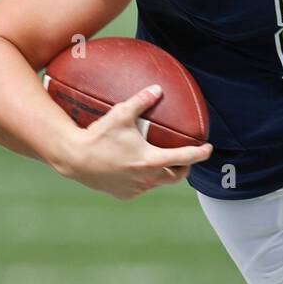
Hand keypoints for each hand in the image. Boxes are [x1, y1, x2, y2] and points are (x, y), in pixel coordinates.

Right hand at [53, 84, 211, 198]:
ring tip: (163, 163)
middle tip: (186, 159)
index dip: (200, 153)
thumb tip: (157, 89)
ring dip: (164, 174)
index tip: (208, 149)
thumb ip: (141, 101)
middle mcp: (147, 178)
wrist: (73, 158)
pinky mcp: (124, 194)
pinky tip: (140, 171)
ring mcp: (135, 188)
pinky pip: (140, 188)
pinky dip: (145, 180)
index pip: (184, 157)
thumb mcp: (120, 114)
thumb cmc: (98, 135)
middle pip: (176, 177)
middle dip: (185, 168)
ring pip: (158, 183)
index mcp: (151, 160)